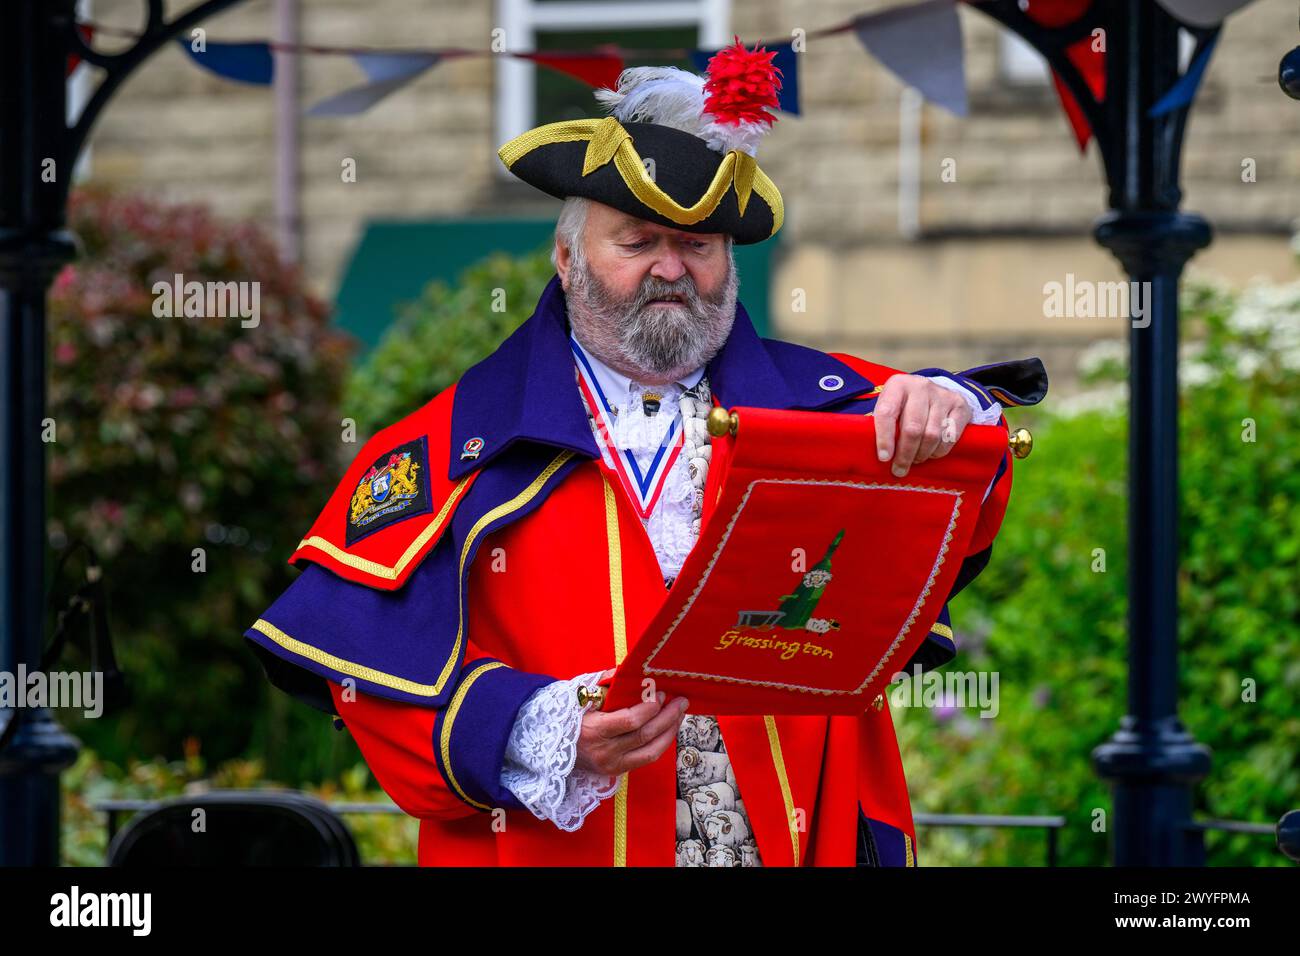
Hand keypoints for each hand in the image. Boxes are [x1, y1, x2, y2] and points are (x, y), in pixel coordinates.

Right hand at [573, 668, 688, 775]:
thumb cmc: (569, 717)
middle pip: (645, 735)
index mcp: (594, 731)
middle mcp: (605, 752)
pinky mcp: (617, 771)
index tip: (660, 694)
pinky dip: (660, 743)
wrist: (550, 748)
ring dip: (670, 731)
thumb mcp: (581, 698)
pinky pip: (646, 758)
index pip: (630, 721)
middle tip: (681, 701)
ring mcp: (612, 765)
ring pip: (651, 752)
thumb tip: (630, 672)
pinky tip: (668, 729)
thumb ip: (605, 685)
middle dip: (668, 717)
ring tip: (680, 714)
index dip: (650, 708)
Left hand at [873, 374, 972, 476]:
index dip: (884, 438)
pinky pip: (950, 436)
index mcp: (897, 385)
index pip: (887, 412)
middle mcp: (920, 386)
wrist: (936, 391)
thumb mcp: (890, 406)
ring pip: (932, 435)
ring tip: (915, 460)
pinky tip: (931, 453)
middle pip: (912, 428)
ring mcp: (942, 394)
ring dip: (922, 454)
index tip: (884, 458)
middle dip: (905, 454)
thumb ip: (883, 424)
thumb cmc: (906, 405)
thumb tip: (881, 455)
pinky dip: (939, 451)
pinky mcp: (959, 405)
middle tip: (899, 470)